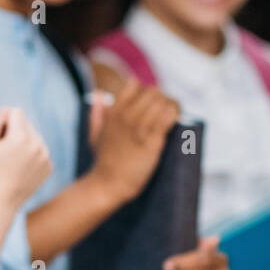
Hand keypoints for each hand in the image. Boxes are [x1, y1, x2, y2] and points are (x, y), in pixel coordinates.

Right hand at [0, 107, 51, 208]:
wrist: (0, 201)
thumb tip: (6, 110)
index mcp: (21, 137)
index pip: (15, 112)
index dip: (3, 122)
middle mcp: (38, 145)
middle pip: (26, 123)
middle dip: (14, 132)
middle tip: (2, 153)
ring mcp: (46, 156)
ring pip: (33, 136)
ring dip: (23, 142)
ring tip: (11, 161)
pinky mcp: (49, 166)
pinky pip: (39, 149)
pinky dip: (30, 154)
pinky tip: (20, 168)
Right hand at [89, 78, 179, 203]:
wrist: (108, 184)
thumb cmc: (103, 161)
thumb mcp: (95, 134)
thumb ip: (97, 113)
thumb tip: (100, 94)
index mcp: (114, 112)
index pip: (134, 85)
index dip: (145, 91)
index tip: (150, 102)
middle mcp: (127, 116)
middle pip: (153, 93)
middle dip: (162, 99)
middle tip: (166, 111)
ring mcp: (139, 128)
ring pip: (163, 103)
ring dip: (171, 107)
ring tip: (172, 116)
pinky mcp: (152, 142)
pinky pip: (168, 118)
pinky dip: (173, 116)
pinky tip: (174, 120)